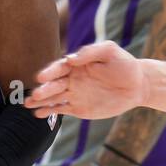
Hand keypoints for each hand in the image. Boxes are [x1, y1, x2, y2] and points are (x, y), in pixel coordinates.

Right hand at [24, 42, 148, 119]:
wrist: (138, 85)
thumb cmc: (124, 64)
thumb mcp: (109, 51)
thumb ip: (90, 52)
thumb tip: (71, 59)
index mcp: (77, 64)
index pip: (59, 68)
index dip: (50, 72)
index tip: (41, 77)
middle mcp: (72, 79)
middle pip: (53, 85)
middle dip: (43, 90)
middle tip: (33, 96)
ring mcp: (74, 94)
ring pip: (53, 98)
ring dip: (40, 101)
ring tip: (28, 104)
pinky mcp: (79, 108)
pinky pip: (61, 110)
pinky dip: (49, 112)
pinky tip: (38, 114)